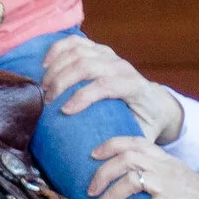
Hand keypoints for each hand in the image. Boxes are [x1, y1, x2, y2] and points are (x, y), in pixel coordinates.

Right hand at [45, 36, 185, 144]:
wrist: (155, 103)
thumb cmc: (146, 123)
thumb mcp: (143, 136)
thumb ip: (127, 143)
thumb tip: (106, 157)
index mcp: (134, 86)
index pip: (106, 84)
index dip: (83, 96)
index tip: (64, 111)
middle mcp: (121, 66)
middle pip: (87, 64)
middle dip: (62, 81)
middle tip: (45, 101)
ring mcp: (109, 55)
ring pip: (78, 51)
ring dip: (56, 67)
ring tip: (42, 86)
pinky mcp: (98, 50)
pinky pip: (75, 42)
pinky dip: (57, 49)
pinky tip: (45, 64)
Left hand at [88, 134, 198, 198]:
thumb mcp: (180, 183)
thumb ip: (160, 178)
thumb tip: (133, 184)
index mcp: (168, 161)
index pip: (135, 142)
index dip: (111, 145)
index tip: (93, 155)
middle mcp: (167, 169)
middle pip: (127, 158)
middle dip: (102, 173)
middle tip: (90, 190)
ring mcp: (170, 186)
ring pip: (130, 181)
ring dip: (109, 196)